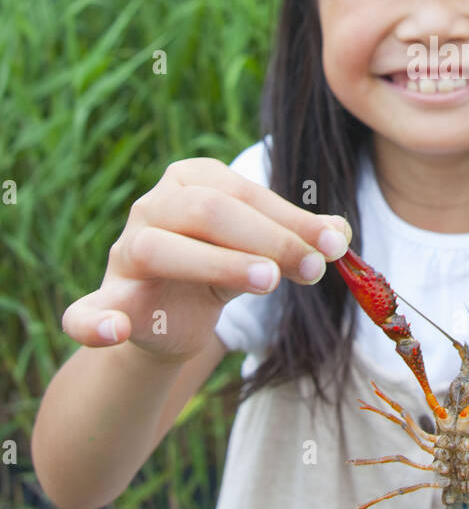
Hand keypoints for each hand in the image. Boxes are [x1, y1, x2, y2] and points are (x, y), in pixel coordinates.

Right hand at [61, 157, 352, 363]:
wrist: (174, 318)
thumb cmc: (224, 267)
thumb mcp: (265, 250)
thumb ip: (302, 239)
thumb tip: (342, 234)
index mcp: (192, 179)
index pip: (244, 192)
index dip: (292, 219)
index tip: (335, 246)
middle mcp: (153, 206)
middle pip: (207, 210)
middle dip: (266, 237)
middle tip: (310, 267)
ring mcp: (125, 251)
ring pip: (160, 247)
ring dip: (216, 263)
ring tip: (267, 280)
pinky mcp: (108, 300)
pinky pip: (86, 310)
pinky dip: (93, 320)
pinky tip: (114, 329)